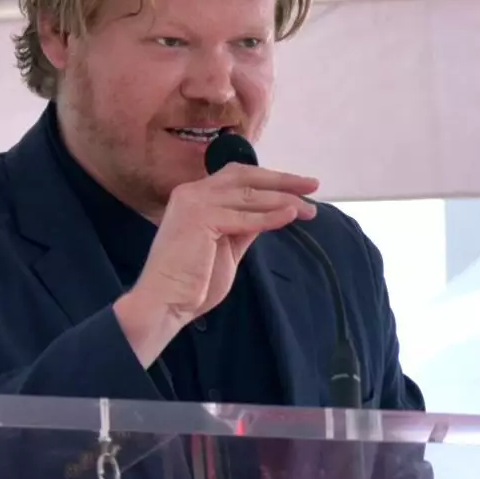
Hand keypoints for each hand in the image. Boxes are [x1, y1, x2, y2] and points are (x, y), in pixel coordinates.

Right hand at [114, 163, 319, 365]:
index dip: (271, 178)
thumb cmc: (194, 281)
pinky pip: (244, 217)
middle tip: (313, 186)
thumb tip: (273, 211)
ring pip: (249, 196)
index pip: (238, 176)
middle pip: (245, 177)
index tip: (301, 186)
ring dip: (283, 201)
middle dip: (282, 180)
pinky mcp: (199, 219)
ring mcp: (194, 203)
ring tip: (310, 210)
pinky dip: (270, 216)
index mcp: (196, 196)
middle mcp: (192, 192)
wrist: (166, 302)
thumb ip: (244, 225)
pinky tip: (291, 216)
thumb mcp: (227, 245)